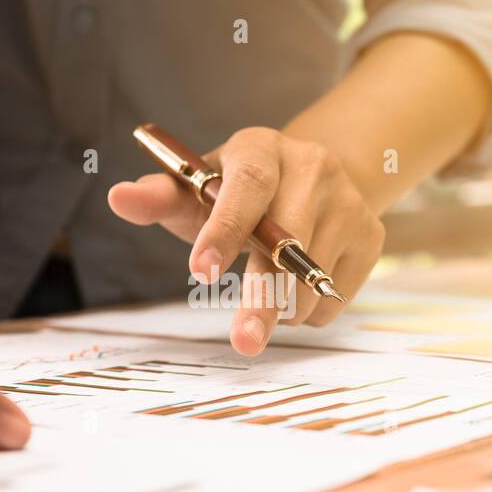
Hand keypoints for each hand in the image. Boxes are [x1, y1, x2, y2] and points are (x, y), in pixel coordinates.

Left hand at [108, 127, 384, 355]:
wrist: (313, 180)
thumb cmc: (238, 193)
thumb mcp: (198, 191)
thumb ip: (160, 198)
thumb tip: (118, 198)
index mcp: (261, 149)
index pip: (248, 185)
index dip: (225, 229)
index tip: (200, 273)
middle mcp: (313, 166)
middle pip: (289, 242)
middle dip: (263, 298)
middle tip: (244, 342)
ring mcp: (349, 201)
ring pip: (312, 280)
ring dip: (281, 310)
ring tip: (262, 297)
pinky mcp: (373, 235)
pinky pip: (334, 297)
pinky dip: (307, 312)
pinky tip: (295, 289)